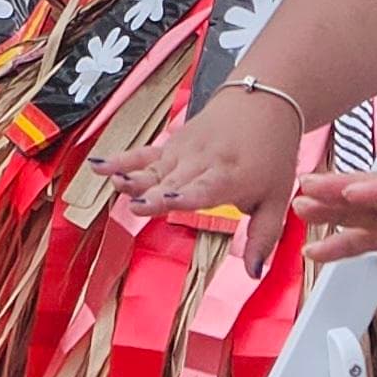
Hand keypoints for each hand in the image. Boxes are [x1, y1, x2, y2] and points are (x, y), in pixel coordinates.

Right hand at [103, 86, 308, 274]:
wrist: (265, 104)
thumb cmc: (272, 153)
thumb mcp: (277, 198)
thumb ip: (262, 237)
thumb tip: (253, 272)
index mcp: (230, 177)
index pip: (205, 188)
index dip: (187, 195)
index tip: (170, 202)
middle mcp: (203, 163)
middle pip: (175, 180)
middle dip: (156, 193)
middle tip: (137, 206)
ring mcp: (185, 152)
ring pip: (155, 168)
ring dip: (134, 177)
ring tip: (114, 184)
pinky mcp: (172, 145)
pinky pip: (145, 154)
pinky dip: (122, 160)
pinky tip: (99, 165)